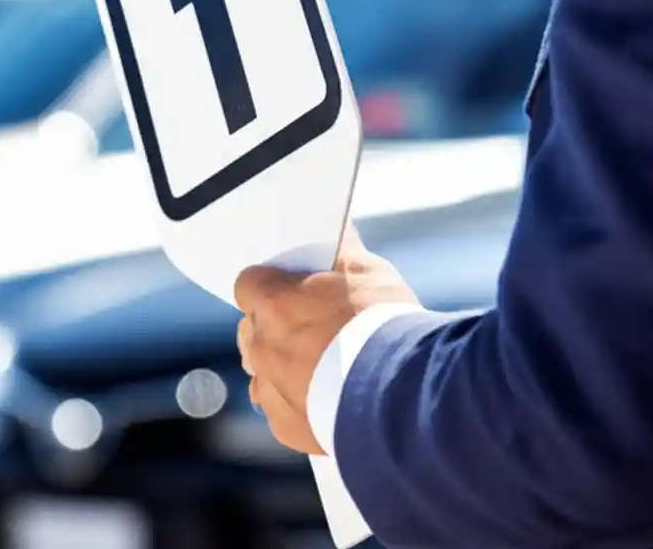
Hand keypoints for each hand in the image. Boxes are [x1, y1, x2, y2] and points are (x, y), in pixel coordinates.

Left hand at [234, 225, 417, 454]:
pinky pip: (279, 409)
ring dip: (281, 367)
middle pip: (252, 329)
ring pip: (262, 372)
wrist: (403, 396)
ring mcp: (270, 389)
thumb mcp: (367, 271)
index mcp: (272, 304)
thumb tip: (337, 226)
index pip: (248, 284)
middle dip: (273, 326)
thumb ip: (341, 249)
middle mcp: (261, 347)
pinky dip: (296, 404)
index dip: (270, 285)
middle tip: (310, 327)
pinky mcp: (285, 426)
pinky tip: (326, 399)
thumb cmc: (384, 325)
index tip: (290, 288)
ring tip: (321, 367)